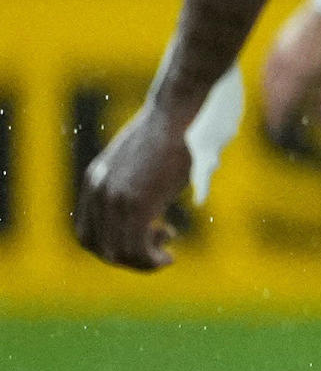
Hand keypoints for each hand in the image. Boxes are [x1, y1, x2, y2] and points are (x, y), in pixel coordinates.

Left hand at [73, 94, 199, 271]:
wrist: (183, 108)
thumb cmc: (180, 127)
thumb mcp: (153, 158)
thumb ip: (148, 181)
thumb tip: (183, 195)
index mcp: (98, 179)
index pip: (87, 231)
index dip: (112, 245)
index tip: (144, 239)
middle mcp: (99, 190)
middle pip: (96, 246)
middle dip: (127, 257)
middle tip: (158, 246)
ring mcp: (116, 197)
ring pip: (116, 253)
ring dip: (142, 262)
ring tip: (166, 254)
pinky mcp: (137, 203)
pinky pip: (136, 249)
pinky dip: (151, 262)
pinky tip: (169, 257)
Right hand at [261, 9, 320, 143]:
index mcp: (293, 74)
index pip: (278, 105)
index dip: (277, 121)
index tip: (279, 134)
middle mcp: (278, 65)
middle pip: (268, 95)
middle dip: (273, 111)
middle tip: (281, 124)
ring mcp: (273, 53)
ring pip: (264, 83)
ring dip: (271, 97)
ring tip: (282, 108)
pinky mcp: (273, 45)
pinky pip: (266, 69)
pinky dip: (270, 82)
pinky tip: (281, 86)